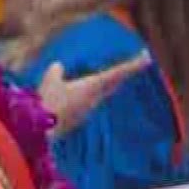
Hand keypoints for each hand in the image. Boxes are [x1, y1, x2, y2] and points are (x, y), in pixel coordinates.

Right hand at [38, 54, 152, 136]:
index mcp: (93, 86)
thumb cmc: (48, 103)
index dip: (133, 65)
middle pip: (115, 83)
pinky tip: (85, 93)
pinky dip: (93, 93)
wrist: (40, 131)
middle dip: (125, 73)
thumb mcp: (49, 81)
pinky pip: (91, 101)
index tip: (148, 57)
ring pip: (103, 93)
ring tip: (114, 75)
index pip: (118, 73)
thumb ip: (56, 71)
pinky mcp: (79, 119)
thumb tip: (58, 65)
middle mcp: (95, 99)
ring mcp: (88, 110)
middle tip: (137, 63)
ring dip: (109, 84)